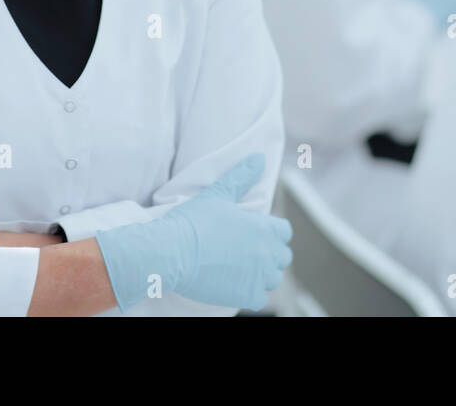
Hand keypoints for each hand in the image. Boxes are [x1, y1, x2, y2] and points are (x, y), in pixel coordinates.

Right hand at [96, 153, 291, 311]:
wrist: (171, 252)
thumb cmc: (193, 221)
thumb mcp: (219, 192)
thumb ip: (242, 175)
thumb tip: (259, 157)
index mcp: (264, 228)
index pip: (284, 232)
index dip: (272, 232)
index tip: (256, 233)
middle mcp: (267, 253)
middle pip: (282, 256)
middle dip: (270, 254)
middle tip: (248, 252)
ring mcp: (258, 277)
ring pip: (272, 279)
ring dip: (262, 274)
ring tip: (242, 269)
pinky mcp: (246, 296)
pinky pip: (260, 299)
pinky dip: (251, 294)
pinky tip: (236, 286)